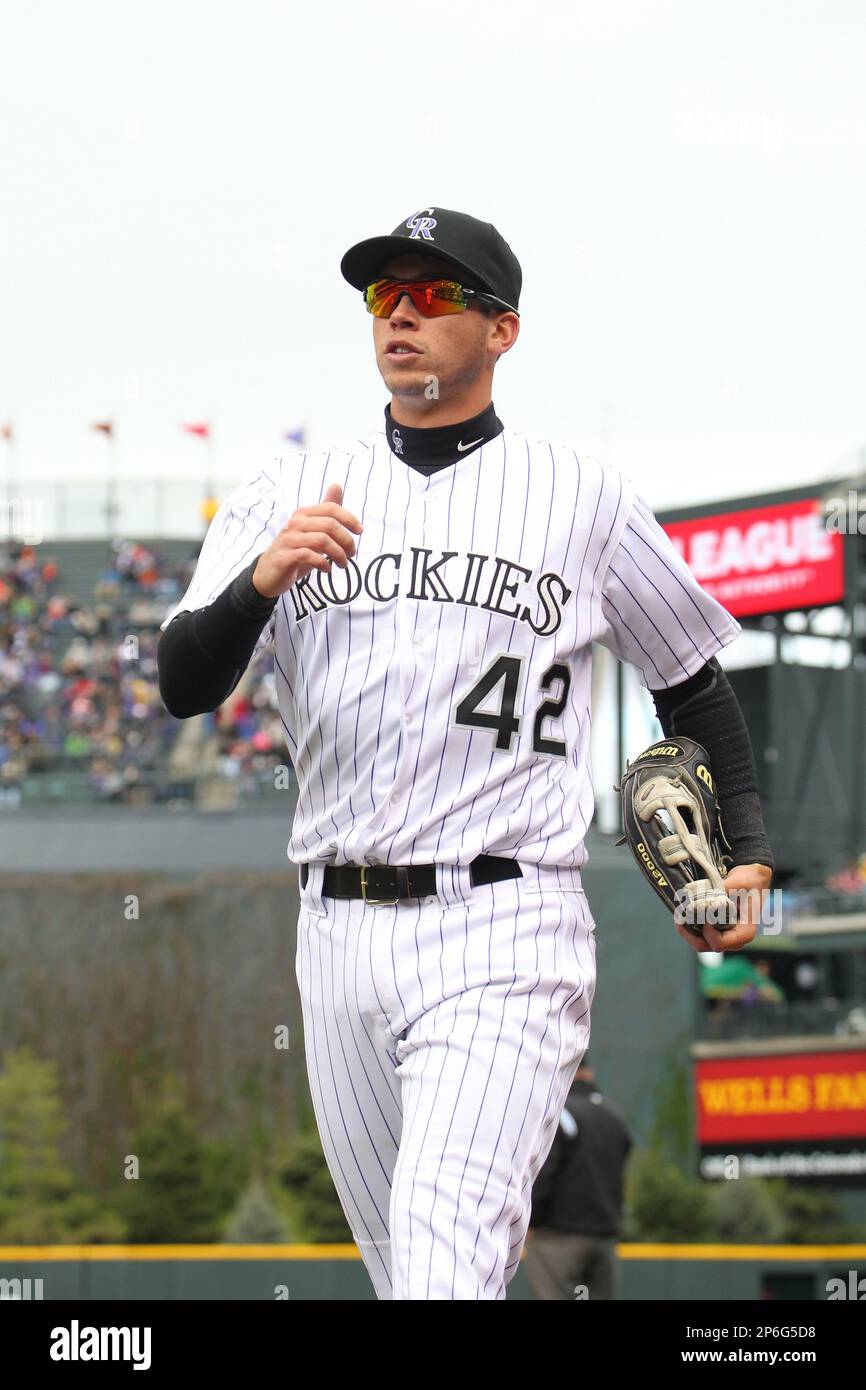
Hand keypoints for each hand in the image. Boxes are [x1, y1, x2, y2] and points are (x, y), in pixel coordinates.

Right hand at [252, 483, 362, 598]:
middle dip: (347, 540)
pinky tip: (327, 570)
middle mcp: (294, 523)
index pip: (331, 508)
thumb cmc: (294, 551)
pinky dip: (323, 564)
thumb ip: (325, 511)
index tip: (360, 531)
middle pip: (329, 525)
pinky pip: (309, 555)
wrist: (268, 574)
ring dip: (338, 554)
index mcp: (303, 514)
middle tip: (352, 553)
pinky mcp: (284, 557)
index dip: (349, 518)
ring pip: (322, 541)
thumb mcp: (312, 530)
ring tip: (343, 564)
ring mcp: (288, 540)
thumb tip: (337, 485)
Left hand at [675, 862, 772, 953]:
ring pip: (700, 942)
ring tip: (680, 916)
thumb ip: (725, 889)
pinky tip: (683, 915)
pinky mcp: (716, 929)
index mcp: (744, 932)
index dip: (707, 933)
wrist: (751, 878)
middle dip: (690, 934)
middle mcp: (734, 938)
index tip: (703, 914)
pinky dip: (689, 927)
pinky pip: (700, 934)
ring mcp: (724, 935)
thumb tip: (705, 895)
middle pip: (706, 946)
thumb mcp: (741, 882)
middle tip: (681, 919)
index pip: (720, 944)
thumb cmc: (750, 881)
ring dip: (687, 931)